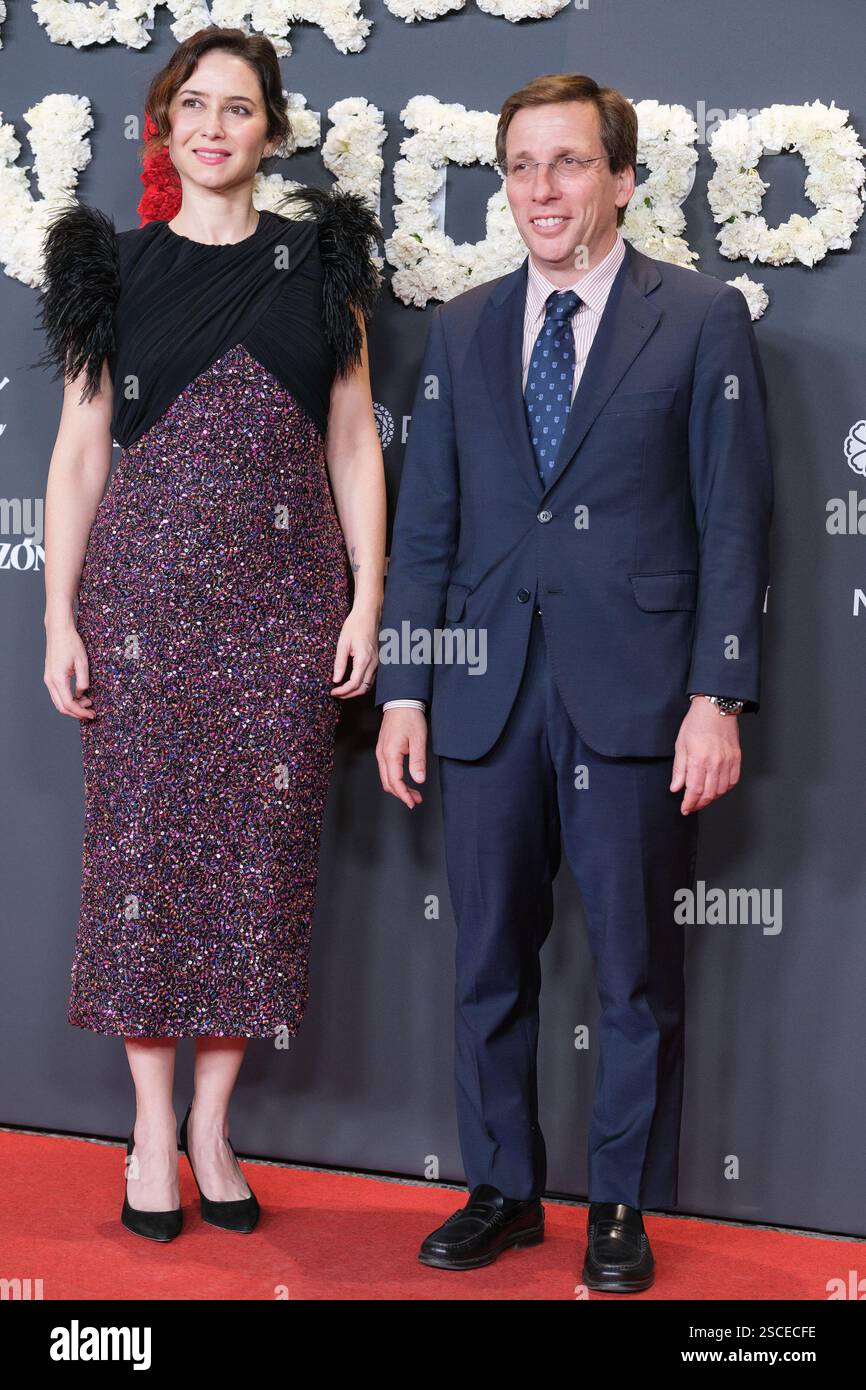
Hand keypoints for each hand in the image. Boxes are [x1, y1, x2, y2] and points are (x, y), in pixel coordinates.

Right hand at [44, 621, 95, 720]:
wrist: (59, 630)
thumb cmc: (71, 643)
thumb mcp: (82, 662)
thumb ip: (83, 681)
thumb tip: (81, 694)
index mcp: (58, 679)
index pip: (69, 704)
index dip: (81, 712)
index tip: (92, 714)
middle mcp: (50, 681)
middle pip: (61, 707)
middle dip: (77, 713)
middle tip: (91, 713)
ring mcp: (48, 679)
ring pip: (59, 702)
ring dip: (73, 706)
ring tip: (88, 702)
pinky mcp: (50, 676)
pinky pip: (58, 694)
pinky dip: (68, 699)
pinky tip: (80, 696)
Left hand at [330, 607, 378, 698]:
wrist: (368, 615)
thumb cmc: (355, 625)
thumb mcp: (342, 643)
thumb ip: (340, 663)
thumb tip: (336, 679)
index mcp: (364, 659)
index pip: (354, 684)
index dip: (343, 691)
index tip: (333, 692)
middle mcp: (373, 663)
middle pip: (363, 688)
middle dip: (349, 695)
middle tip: (336, 694)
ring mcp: (377, 663)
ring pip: (368, 685)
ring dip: (355, 691)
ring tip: (342, 690)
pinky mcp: (377, 661)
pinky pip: (371, 678)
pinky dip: (361, 684)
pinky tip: (351, 682)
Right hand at [376, 707, 426, 808]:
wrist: (401, 702)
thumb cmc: (409, 718)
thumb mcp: (418, 740)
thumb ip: (418, 761)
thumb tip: (419, 779)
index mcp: (390, 753)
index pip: (395, 781)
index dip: (403, 795)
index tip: (412, 802)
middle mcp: (382, 754)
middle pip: (388, 783)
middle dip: (401, 794)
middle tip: (416, 799)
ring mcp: (381, 752)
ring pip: (386, 777)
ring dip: (398, 787)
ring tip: (413, 792)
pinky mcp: (383, 749)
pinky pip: (386, 770)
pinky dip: (394, 779)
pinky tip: (405, 780)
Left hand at [670, 696, 740, 813]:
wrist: (715, 708)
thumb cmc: (696, 723)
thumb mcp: (680, 745)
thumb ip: (679, 769)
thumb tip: (675, 788)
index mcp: (698, 760)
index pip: (694, 790)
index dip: (689, 803)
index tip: (685, 809)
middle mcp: (715, 763)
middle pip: (709, 794)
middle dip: (699, 804)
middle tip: (692, 806)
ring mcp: (728, 761)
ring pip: (721, 790)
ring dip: (711, 798)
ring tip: (702, 797)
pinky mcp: (736, 759)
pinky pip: (733, 781)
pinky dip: (724, 788)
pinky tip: (716, 787)